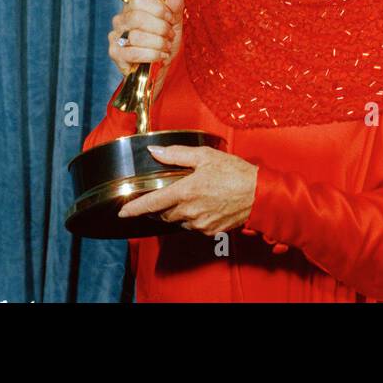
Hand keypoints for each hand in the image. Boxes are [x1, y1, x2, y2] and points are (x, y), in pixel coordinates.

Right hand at [108, 0, 184, 74]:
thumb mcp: (174, 23)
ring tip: (166, 47)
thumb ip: (175, 6)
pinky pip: (133, 53)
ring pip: (136, 36)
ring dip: (158, 43)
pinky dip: (152, 55)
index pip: (139, 0)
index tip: (171, 19)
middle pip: (137, 18)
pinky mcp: (115, 54)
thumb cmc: (165, 43)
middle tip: (170, 35)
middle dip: (160, 28)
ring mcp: (115, 37)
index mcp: (132, 7)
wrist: (163, 67)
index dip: (158, 10)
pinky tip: (160, 56)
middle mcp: (120, 20)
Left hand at [116, 144, 256, 235]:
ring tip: (191, 196)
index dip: (134, 208)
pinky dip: (193, 216)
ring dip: (178, 210)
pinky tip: (204, 204)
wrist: (260, 194)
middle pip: (163, 213)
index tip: (122, 212)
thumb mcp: (205, 156)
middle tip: (169, 192)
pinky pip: (193, 226)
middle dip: (161, 205)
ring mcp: (199, 223)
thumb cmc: (236, 173)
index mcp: (185, 191)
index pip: (152, 203)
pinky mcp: (210, 231)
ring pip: (178, 220)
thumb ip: (176, 154)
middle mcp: (189, 211)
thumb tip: (154, 151)